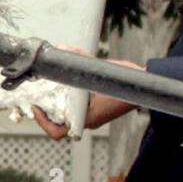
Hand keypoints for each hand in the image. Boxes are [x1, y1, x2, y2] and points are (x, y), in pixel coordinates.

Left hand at [30, 47, 144, 139]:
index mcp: (87, 118)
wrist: (146, 86)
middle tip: (38, 96)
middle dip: (47, 110)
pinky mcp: (98, 109)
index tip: (36, 106)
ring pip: (69, 115)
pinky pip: (79, 108)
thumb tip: (64, 49)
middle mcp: (89, 120)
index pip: (58, 131)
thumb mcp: (101, 71)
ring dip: (57, 104)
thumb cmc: (126, 84)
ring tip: (50, 88)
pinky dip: (70, 97)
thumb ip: (81, 60)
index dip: (42, 121)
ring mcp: (94, 116)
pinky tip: (69, 81)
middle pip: (60, 123)